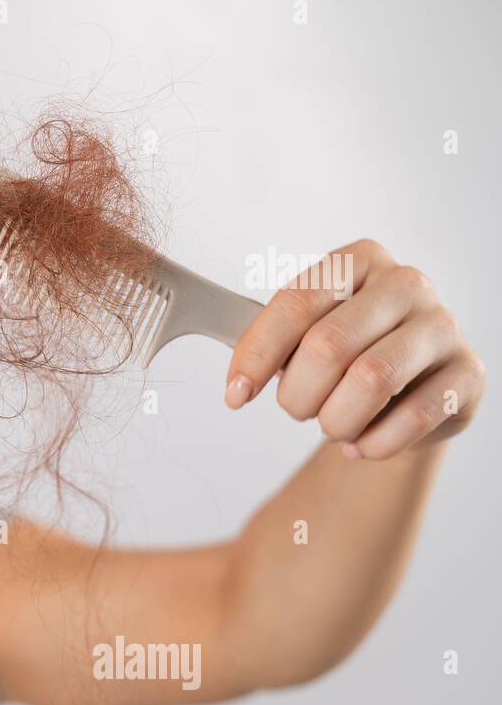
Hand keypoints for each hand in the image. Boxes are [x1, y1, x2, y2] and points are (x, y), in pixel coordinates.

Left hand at [224, 239, 485, 459]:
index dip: (257, 355)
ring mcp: (443, 326)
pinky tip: (361, 444)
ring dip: (336, 420)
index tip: (236, 395)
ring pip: (372, 379)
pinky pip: (413, 417)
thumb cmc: (346, 358)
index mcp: (357, 261)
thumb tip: (237, 384)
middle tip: (298, 410)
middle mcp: (406, 283)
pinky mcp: (468, 373)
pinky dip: (373, 443)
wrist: (405, 393)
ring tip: (332, 426)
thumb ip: (266, 345)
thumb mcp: (301, 339)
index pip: (296, 303)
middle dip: (298, 395)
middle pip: (329, 344)